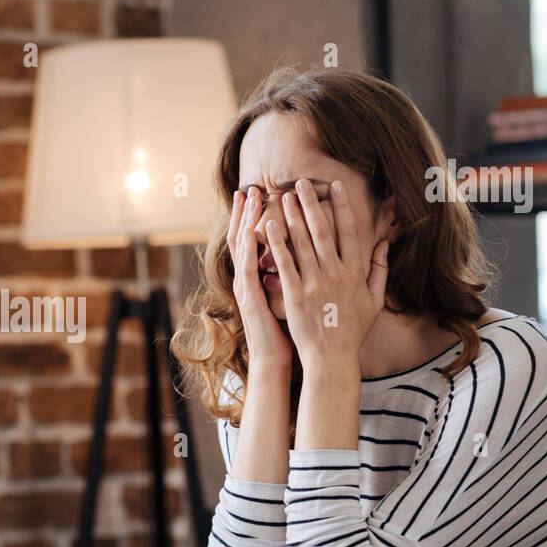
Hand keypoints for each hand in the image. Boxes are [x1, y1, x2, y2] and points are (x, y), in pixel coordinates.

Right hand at [229, 188, 292, 371]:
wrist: (273, 358)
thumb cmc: (286, 329)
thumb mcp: (289, 297)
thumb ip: (293, 274)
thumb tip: (304, 256)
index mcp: (257, 276)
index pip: (254, 240)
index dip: (255, 217)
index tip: (260, 195)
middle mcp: (246, 278)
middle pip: (242, 237)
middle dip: (245, 212)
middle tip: (248, 188)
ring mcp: (245, 287)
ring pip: (242, 247)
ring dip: (244, 221)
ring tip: (247, 200)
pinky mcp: (250, 298)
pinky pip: (247, 268)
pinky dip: (248, 248)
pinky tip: (250, 229)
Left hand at [267, 179, 389, 371]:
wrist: (332, 357)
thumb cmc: (353, 329)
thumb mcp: (374, 300)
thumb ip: (379, 269)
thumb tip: (384, 242)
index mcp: (355, 273)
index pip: (349, 231)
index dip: (342, 206)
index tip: (334, 186)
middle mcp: (335, 274)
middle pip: (322, 231)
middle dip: (311, 203)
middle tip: (300, 182)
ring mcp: (314, 284)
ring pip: (301, 243)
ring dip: (292, 217)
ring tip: (282, 196)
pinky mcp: (295, 295)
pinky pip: (284, 264)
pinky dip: (276, 244)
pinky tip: (267, 227)